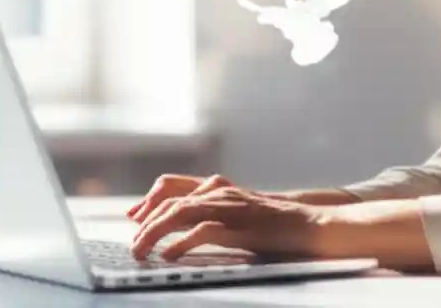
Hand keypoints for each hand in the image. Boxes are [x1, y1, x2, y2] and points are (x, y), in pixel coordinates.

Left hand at [130, 184, 327, 260]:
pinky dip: (182, 243)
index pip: (170, 185)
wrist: (306, 222)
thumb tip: (181, 227)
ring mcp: (228, 207)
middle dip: (146, 223)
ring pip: (180, 212)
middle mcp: (218, 192)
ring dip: (155, 233)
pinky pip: (203, 231)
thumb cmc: (271, 221)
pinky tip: (171, 256)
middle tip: (134, 246)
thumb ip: (211, 211)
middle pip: (170, 201)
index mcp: (216, 188)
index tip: (134, 219)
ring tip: (142, 251)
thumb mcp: (236, 210)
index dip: (148, 201)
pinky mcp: (239, 226)